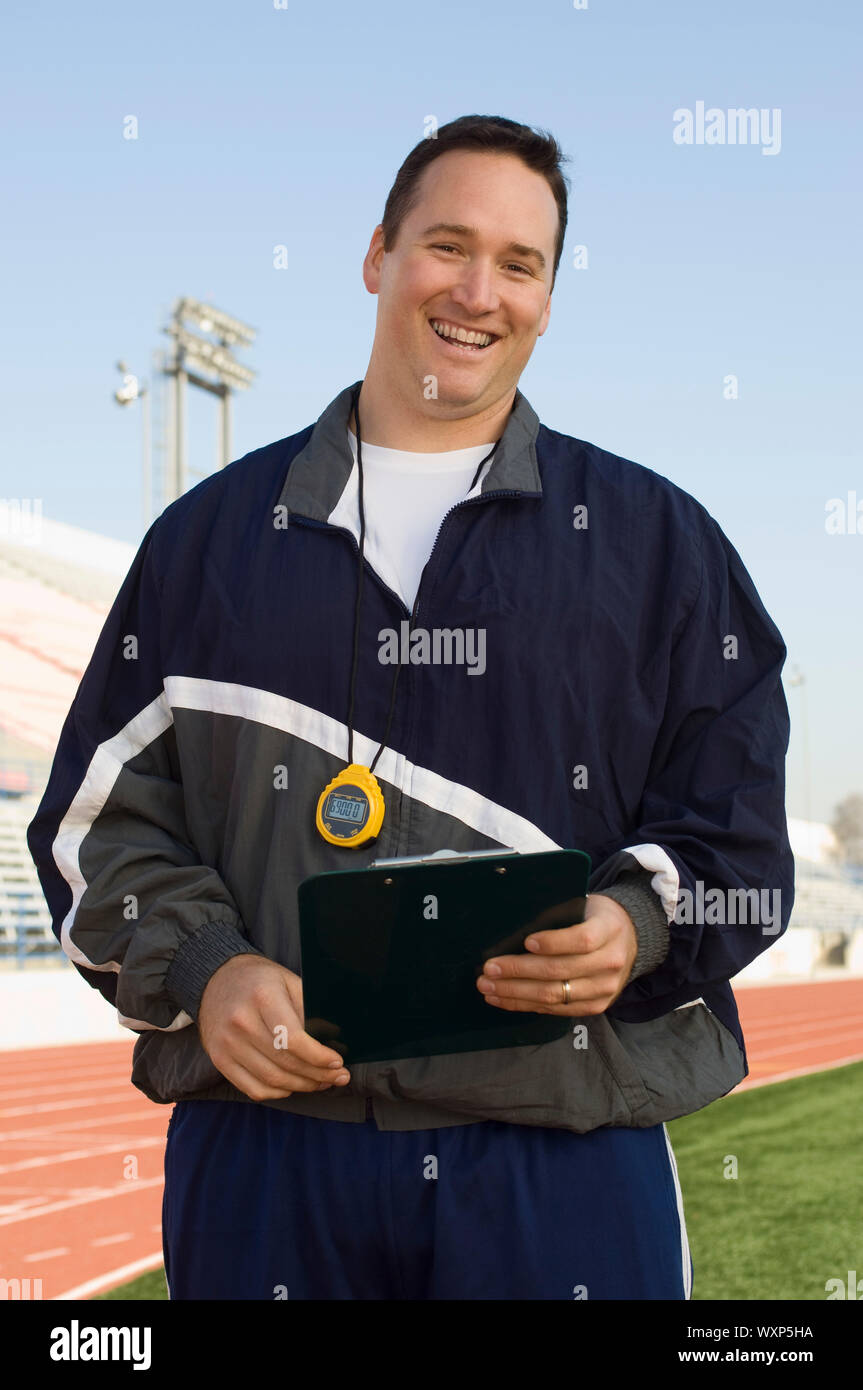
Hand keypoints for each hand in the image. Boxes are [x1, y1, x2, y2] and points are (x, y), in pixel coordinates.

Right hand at [198, 954, 350, 1101]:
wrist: (217, 981)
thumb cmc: (260, 981)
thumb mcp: (288, 981)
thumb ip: (310, 1009)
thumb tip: (334, 1039)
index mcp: (262, 997)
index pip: (293, 1039)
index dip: (318, 1056)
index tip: (337, 1061)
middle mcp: (241, 1022)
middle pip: (284, 1062)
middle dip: (317, 1075)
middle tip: (338, 1077)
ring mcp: (227, 1044)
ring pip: (271, 1079)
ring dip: (302, 1086)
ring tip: (321, 1082)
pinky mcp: (219, 1060)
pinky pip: (253, 1089)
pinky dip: (278, 1092)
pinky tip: (293, 1086)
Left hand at [475, 894, 638, 1015]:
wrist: (629, 939)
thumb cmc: (594, 917)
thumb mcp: (584, 906)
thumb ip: (558, 916)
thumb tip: (512, 930)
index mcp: (609, 930)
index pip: (582, 940)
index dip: (553, 942)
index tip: (526, 941)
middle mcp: (610, 962)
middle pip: (560, 971)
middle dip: (519, 971)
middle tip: (489, 969)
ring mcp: (605, 989)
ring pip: (555, 996)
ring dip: (516, 993)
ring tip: (488, 987)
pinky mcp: (596, 1006)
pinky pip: (557, 1010)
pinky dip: (526, 1005)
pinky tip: (504, 999)